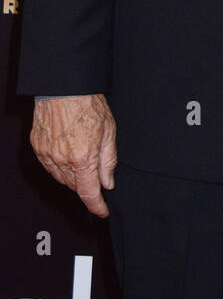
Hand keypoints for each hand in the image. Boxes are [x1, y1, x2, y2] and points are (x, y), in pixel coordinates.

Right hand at [29, 94, 116, 216]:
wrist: (64, 87)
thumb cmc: (88, 105)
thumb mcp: (109, 132)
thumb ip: (108, 161)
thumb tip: (108, 182)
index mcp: (82, 158)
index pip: (88, 192)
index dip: (96, 205)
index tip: (102, 211)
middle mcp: (62, 160)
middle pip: (75, 186)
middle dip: (87, 184)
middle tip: (96, 172)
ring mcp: (47, 154)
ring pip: (61, 178)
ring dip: (73, 176)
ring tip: (82, 156)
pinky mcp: (38, 147)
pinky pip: (49, 166)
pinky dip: (60, 166)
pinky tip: (68, 154)